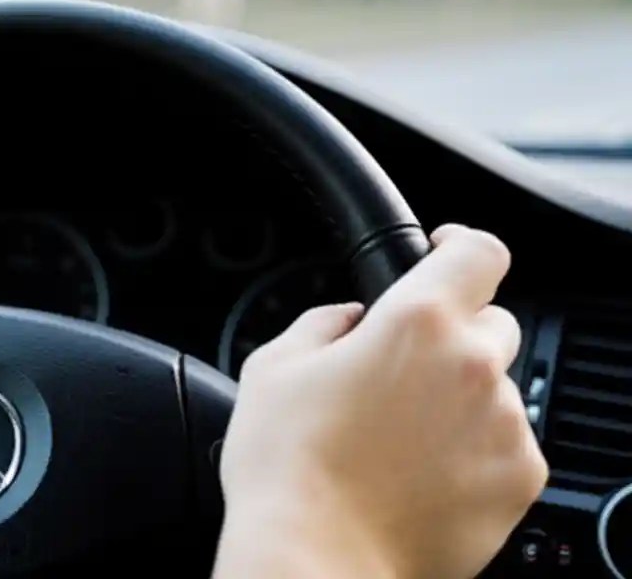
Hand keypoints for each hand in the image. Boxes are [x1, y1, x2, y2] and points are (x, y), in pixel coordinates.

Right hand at [215, 224, 546, 578]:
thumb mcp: (274, 368)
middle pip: (491, 323)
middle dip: (452, 337)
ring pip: (497, 390)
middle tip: (400, 373)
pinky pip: (506, 445)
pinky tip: (420, 472)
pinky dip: (473, 450)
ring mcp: (503, 426)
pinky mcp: (517, 480)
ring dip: (460, 399)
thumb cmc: (287, 467)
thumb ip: (323, 323)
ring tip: (399, 439)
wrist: (314, 556)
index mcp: (416, 323)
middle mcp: (473, 367)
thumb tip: (348, 320)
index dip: (460, 244)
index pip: (477, 252)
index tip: (445, 251)